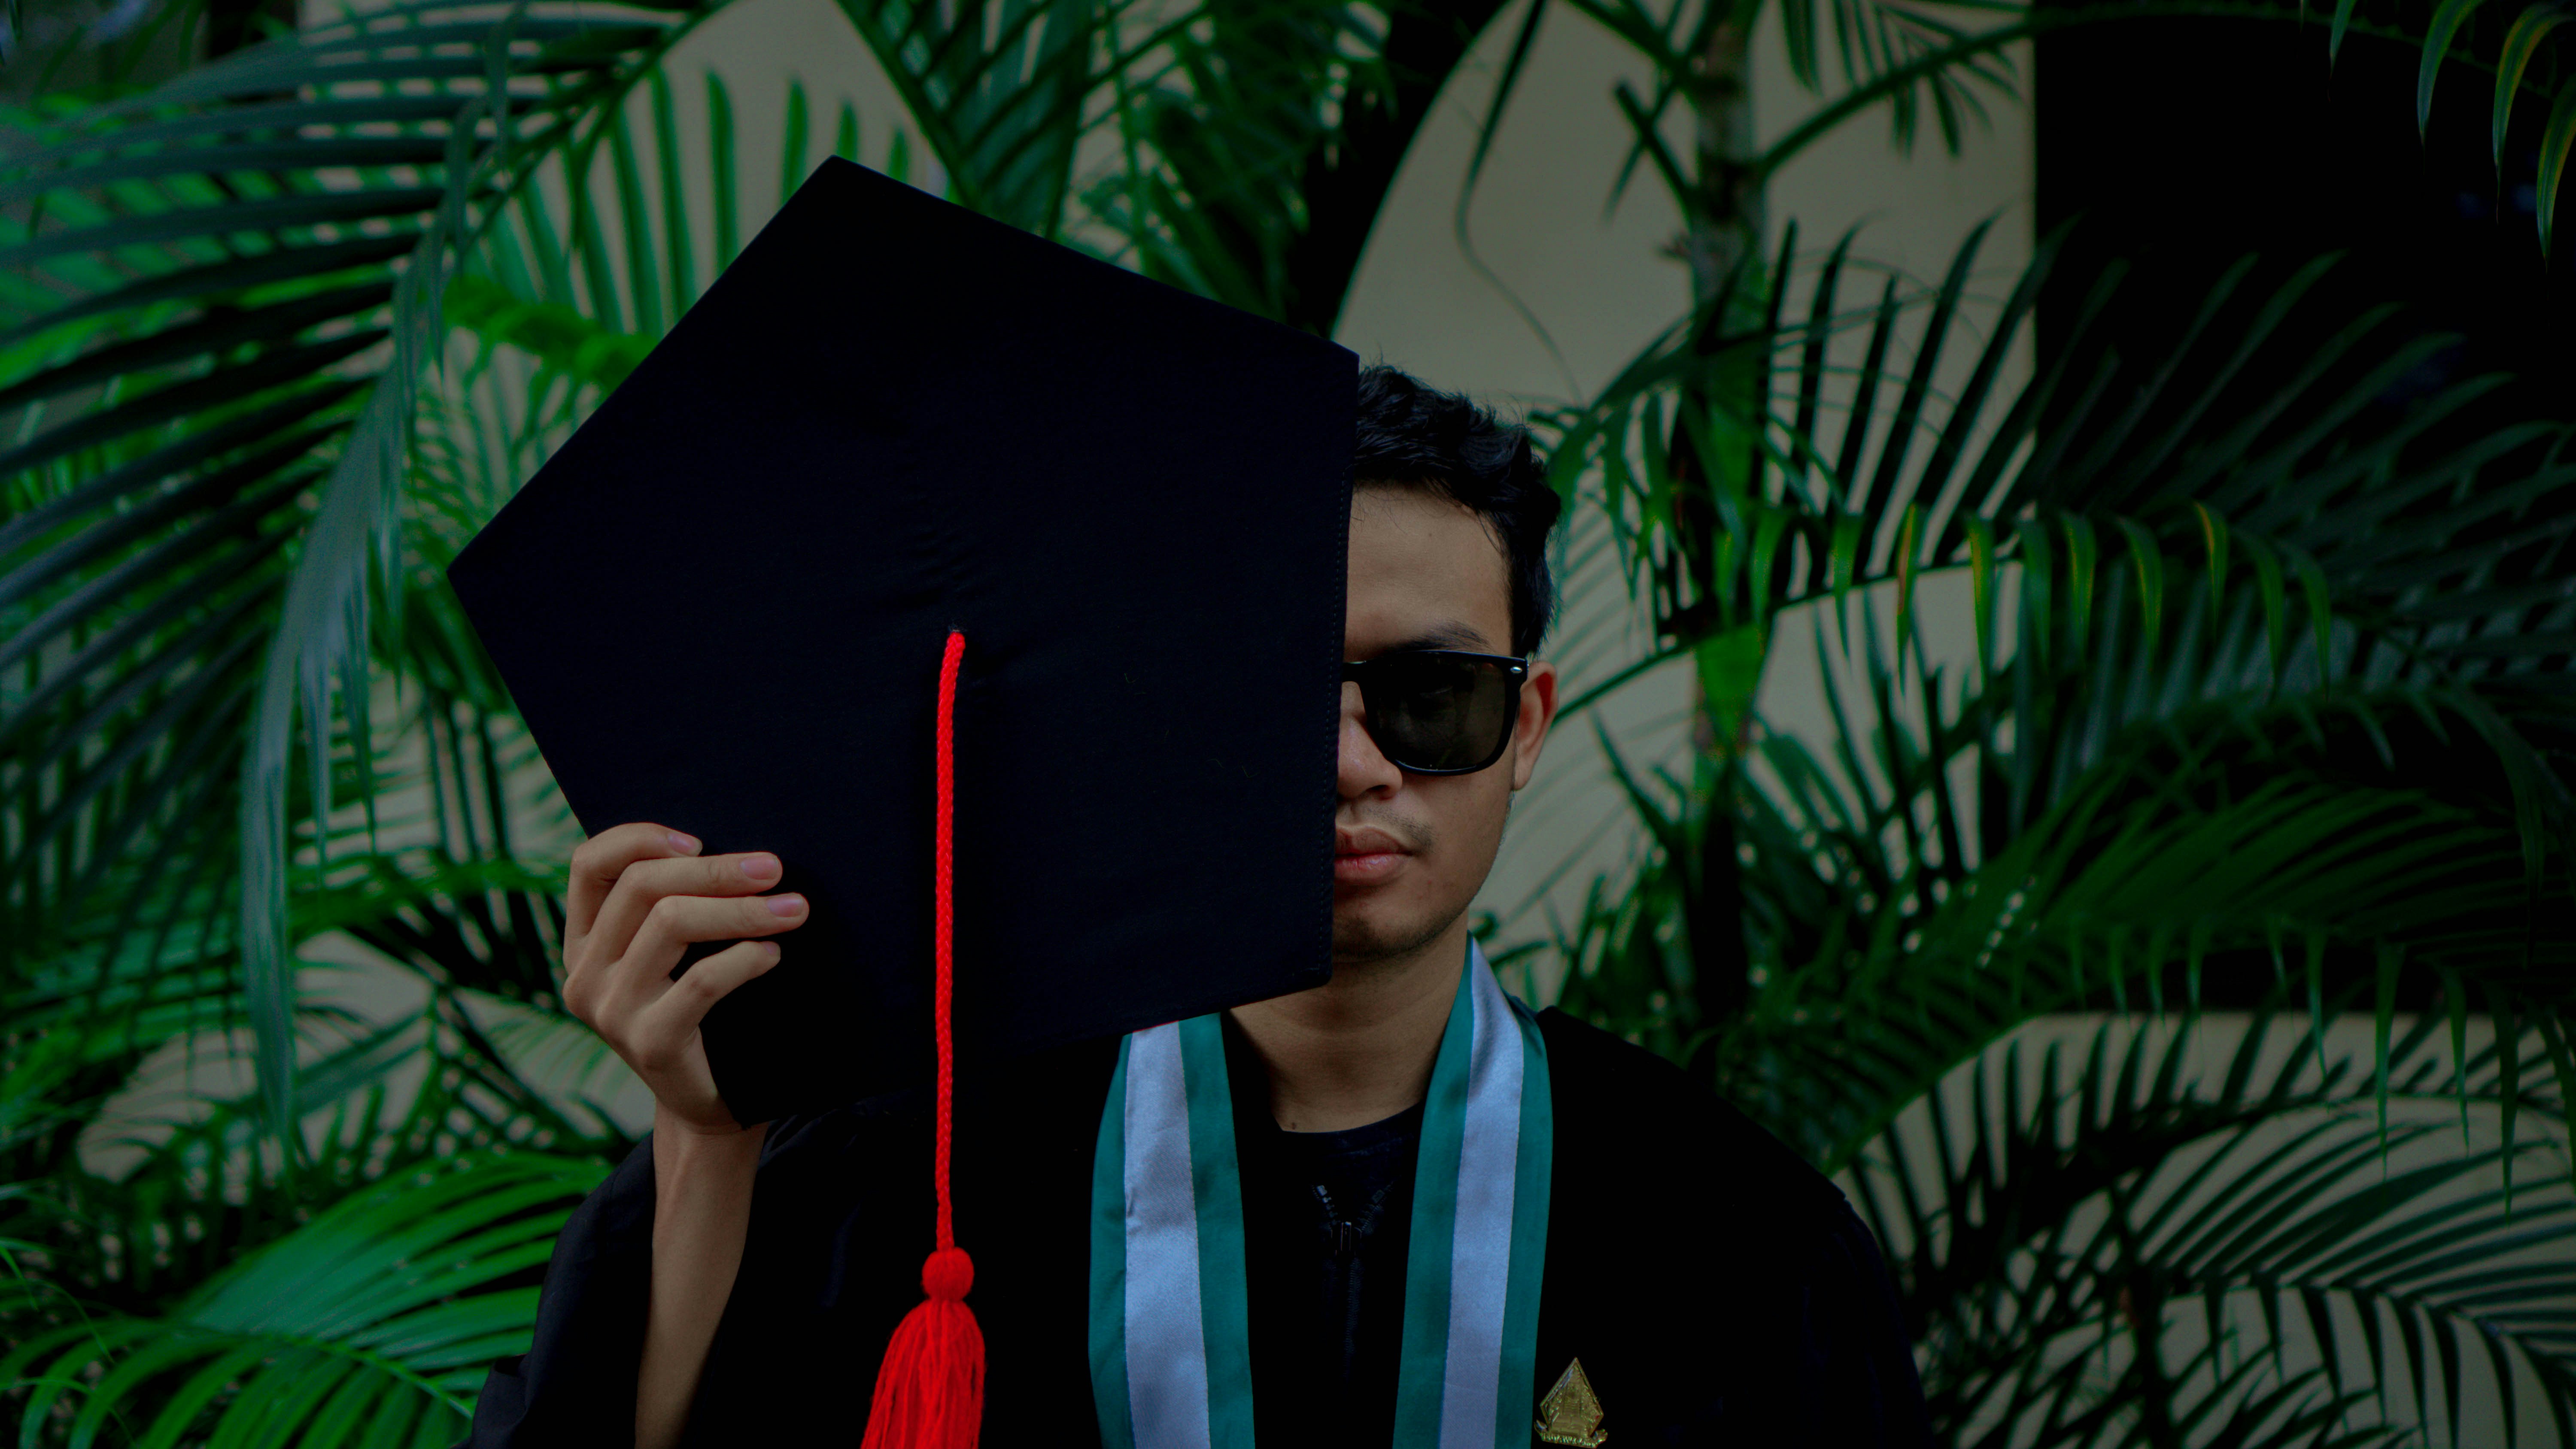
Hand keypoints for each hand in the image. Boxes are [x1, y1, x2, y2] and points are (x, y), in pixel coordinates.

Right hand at [561, 822, 805, 1136]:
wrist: (706, 1103)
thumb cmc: (701, 1011)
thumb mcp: (668, 957)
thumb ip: (668, 906)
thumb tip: (729, 851)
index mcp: (582, 942)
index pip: (588, 865)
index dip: (639, 838)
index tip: (699, 840)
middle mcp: (584, 974)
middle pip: (640, 886)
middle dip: (714, 870)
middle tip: (773, 868)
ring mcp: (611, 1011)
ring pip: (670, 922)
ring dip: (741, 909)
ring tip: (792, 909)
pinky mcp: (650, 1043)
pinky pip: (701, 981)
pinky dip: (744, 958)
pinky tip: (773, 953)